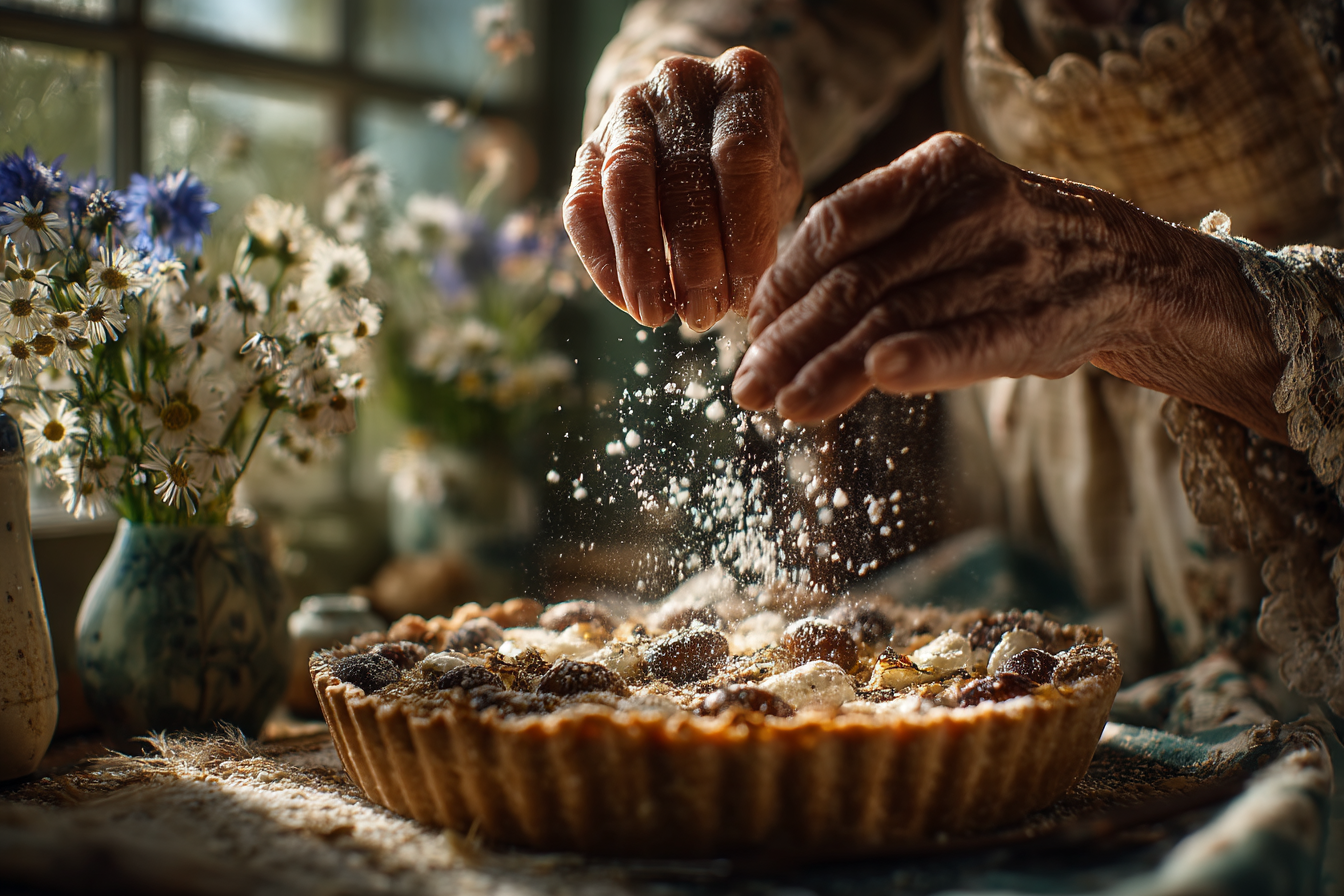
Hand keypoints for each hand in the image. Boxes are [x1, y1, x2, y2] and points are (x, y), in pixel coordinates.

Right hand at [563, 47, 802, 330]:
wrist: (699, 128)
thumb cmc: (750, 168)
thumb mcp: (778, 181)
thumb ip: (764, 224)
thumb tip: (741, 298)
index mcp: (743, 81)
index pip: (741, 154)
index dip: (742, 232)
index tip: (746, 292)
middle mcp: (680, 83)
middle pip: (682, 176)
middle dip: (694, 259)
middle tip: (705, 314)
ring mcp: (628, 111)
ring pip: (624, 185)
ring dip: (640, 261)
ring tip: (658, 314)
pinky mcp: (588, 148)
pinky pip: (582, 206)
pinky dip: (602, 261)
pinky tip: (627, 300)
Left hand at [732, 132, 1287, 440]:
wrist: (1121, 264)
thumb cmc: (997, 249)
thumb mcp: (938, 221)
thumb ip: (867, 252)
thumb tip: (767, 317)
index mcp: (936, 170)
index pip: (835, 225)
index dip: (784, 283)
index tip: (753, 332)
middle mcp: (973, 207)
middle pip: (856, 279)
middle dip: (790, 338)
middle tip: (747, 386)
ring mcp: (1010, 263)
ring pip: (897, 317)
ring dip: (831, 367)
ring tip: (783, 405)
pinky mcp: (1039, 320)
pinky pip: (971, 340)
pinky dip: (923, 358)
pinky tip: (877, 375)